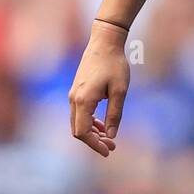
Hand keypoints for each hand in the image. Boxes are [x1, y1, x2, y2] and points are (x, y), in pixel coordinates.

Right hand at [69, 20, 130, 155]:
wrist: (105, 42)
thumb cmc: (115, 64)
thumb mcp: (120, 90)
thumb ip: (115, 114)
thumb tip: (112, 135)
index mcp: (83, 100)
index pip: (82, 132)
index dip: (94, 144)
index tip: (108, 151)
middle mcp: (73, 99)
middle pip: (78, 130)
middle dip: (94, 141)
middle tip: (112, 146)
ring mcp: (73, 94)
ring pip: (78, 122)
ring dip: (92, 132)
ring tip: (109, 137)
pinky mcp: (77, 90)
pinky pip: (79, 113)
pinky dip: (90, 122)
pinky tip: (103, 124)